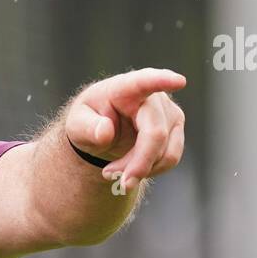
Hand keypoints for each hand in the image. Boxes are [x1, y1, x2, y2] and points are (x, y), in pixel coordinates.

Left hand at [64, 67, 187, 189]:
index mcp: (125, 88)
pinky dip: (150, 169)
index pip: (145, 82)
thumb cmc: (89, 121)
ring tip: (113, 171)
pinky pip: (170, 158)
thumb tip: (105, 132)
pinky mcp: (176, 128)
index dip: (162, 81)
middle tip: (108, 176)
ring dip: (140, 169)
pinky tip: (131, 167)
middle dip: (136, 163)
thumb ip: (87, 127)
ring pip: (165, 152)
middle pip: (155, 134)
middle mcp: (153, 96)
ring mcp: (169, 112)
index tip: (179, 81)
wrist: (102, 130)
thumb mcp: (77, 125)